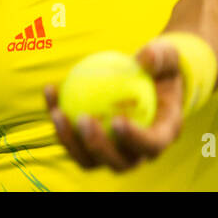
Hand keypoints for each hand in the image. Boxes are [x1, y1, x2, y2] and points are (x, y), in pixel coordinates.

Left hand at [43, 39, 186, 172]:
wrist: (151, 78)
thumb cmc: (161, 66)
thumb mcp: (167, 55)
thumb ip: (160, 56)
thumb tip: (145, 57)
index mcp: (163, 134)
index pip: (151, 145)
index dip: (134, 139)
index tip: (116, 120)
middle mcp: (139, 152)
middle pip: (118, 162)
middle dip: (97, 146)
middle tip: (82, 118)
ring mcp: (114, 152)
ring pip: (89, 159)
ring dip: (70, 141)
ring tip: (58, 113)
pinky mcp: (92, 144)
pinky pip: (73, 138)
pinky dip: (59, 119)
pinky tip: (50, 90)